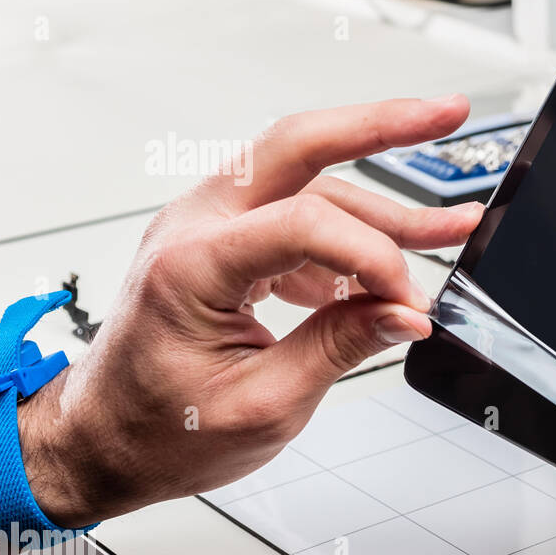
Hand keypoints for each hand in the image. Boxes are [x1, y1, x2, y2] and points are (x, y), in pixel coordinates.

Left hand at [18, 96, 481, 528]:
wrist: (104, 441)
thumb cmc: (159, 430)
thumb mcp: (263, 405)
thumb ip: (340, 349)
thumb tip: (406, 315)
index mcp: (190, 266)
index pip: (303, 224)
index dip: (374, 259)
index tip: (411, 303)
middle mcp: (193, 227)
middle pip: (297, 145)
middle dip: (381, 126)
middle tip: (447, 114)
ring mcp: (207, 227)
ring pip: (310, 183)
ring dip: (384, 205)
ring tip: (452, 225)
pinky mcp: (226, 244)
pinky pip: (299, 218)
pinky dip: (353, 238)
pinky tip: (390, 271)